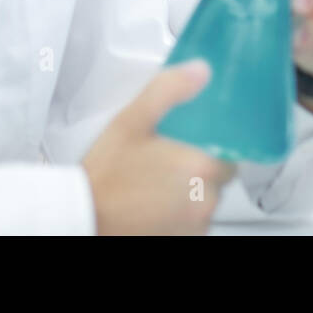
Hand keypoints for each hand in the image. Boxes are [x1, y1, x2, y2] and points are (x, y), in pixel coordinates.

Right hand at [82, 60, 235, 234]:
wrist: (82, 217)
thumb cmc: (104, 176)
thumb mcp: (133, 120)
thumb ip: (169, 90)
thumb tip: (201, 71)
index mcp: (201, 167)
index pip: (230, 156)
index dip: (211, 148)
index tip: (192, 144)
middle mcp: (204, 201)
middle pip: (217, 180)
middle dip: (198, 170)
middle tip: (168, 161)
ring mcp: (193, 226)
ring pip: (204, 204)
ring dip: (189, 194)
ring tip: (157, 184)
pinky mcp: (180, 241)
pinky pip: (190, 225)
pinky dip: (178, 216)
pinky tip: (154, 205)